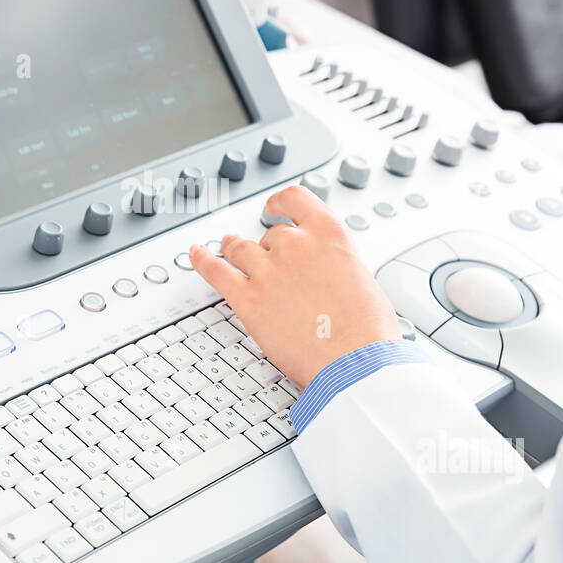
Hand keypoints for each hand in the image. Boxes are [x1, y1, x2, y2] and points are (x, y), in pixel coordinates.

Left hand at [189, 185, 400, 388]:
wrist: (356, 362)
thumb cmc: (367, 330)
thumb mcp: (360, 277)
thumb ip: (334, 264)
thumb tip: (323, 271)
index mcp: (328, 234)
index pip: (295, 199)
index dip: (280, 202)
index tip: (273, 206)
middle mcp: (295, 245)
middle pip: (270, 235)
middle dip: (268, 248)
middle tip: (269, 262)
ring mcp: (268, 270)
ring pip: (239, 248)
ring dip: (233, 248)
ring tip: (228, 247)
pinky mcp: (248, 299)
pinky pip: (215, 270)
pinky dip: (201, 260)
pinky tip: (196, 254)